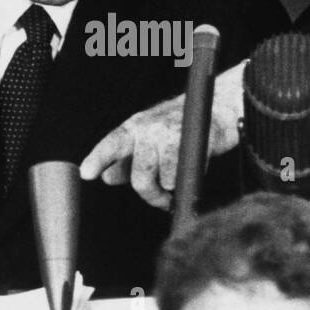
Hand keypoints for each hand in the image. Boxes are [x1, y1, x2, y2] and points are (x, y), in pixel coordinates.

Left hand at [79, 62, 245, 209]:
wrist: (221, 109)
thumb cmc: (184, 128)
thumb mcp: (151, 140)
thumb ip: (129, 159)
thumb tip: (107, 177)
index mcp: (136, 127)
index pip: (113, 143)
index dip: (98, 158)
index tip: (87, 174)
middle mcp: (149, 128)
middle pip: (138, 177)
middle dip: (150, 195)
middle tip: (162, 200)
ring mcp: (167, 134)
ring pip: (159, 182)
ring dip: (169, 192)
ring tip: (178, 187)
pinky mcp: (187, 142)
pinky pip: (178, 179)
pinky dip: (185, 184)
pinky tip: (191, 174)